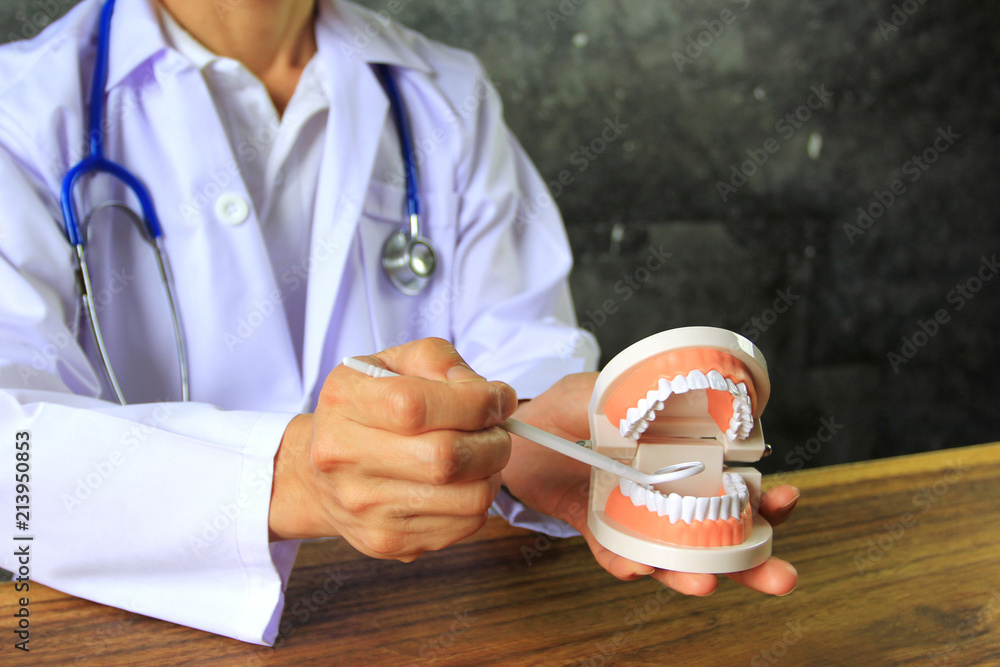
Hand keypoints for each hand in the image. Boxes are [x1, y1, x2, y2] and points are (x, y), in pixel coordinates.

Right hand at [269, 338, 517, 561]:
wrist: (318, 475)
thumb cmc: (367, 409)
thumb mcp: (391, 364)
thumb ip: (438, 361)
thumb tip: (485, 392)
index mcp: (344, 402)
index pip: (417, 406)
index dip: (475, 401)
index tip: (499, 397)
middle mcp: (345, 457)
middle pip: (446, 458)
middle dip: (493, 441)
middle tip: (497, 430)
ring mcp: (366, 507)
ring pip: (468, 498)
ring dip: (492, 472)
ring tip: (481, 455)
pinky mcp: (389, 541)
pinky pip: (465, 525)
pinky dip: (478, 500)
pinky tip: (462, 482)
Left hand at [503, 373, 798, 595]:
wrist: (511, 436)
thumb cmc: (561, 409)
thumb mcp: (592, 392)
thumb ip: (620, 398)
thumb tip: (655, 408)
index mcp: (682, 460)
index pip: (736, 486)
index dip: (766, 500)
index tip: (785, 499)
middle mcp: (666, 496)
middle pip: (721, 536)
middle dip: (754, 560)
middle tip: (780, 575)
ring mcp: (635, 520)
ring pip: (676, 557)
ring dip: (695, 574)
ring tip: (705, 584)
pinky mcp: (599, 535)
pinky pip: (618, 557)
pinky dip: (629, 565)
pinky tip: (638, 566)